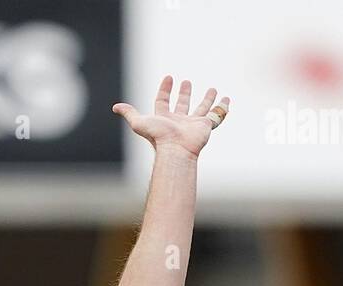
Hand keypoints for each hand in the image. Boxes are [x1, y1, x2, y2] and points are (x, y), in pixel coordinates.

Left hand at [113, 75, 229, 157]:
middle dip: (184, 93)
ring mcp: (193, 124)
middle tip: (186, 82)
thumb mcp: (139, 122)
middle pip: (182, 105)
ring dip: (207, 99)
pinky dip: (223, 108)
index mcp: (165, 119)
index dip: (165, 90)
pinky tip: (227, 100)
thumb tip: (115, 107)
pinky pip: (217, 115)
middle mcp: (179, 121)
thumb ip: (129, 113)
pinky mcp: (206, 126)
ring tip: (213, 89)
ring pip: (201, 109)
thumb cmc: (158, 138)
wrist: (176, 151)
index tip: (168, 77)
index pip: (163, 101)